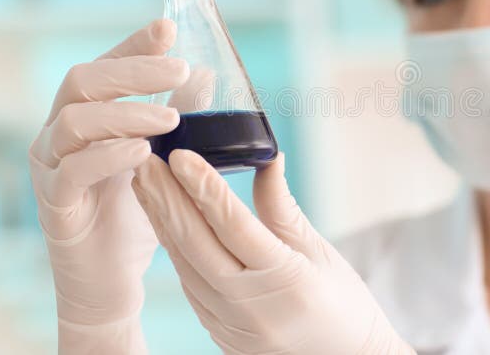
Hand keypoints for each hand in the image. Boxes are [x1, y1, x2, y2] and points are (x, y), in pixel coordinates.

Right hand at [27, 19, 188, 352]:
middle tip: (179, 70)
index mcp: (87, 114)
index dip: (133, 45)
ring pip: (74, 121)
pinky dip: (108, 156)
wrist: (113, 276)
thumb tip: (207, 73)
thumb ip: (178, 114)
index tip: (169, 28)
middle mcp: (60, 132)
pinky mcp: (54, 203)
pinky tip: (144, 153)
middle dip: (132, 71)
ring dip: (125, 113)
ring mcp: (51, 166)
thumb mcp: (164, 156)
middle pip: (82, 81)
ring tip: (170, 119)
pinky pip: (71, 171)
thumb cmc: (138, 209)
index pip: (104, 65)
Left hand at [131, 149, 415, 354]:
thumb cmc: (344, 306)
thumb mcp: (319, 252)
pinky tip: (165, 222)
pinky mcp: (219, 334)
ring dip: (162, 222)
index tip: (179, 154)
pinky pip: (190, 286)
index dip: (204, 186)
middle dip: (166, 199)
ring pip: (185, 265)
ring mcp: (232, 325)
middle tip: (145, 161)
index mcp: (286, 279)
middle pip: (197, 244)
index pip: (234, 224)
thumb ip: (282, 208)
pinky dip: (175, 250)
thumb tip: (268, 158)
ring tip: (146, 184)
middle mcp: (252, 306)